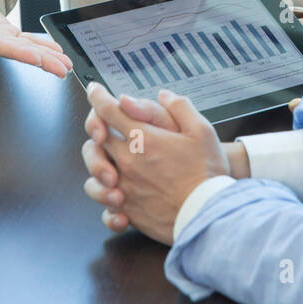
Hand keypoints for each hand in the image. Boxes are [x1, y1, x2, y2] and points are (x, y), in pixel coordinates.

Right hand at [0, 0, 72, 78]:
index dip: (18, 53)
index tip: (36, 59)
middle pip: (17, 53)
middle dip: (41, 61)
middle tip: (62, 69)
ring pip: (25, 49)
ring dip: (47, 57)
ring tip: (66, 66)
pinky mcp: (5, 34)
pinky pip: (26, 41)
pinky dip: (42, 45)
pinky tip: (57, 51)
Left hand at [82, 83, 231, 244]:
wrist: (209, 212)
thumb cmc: (207, 172)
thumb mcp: (201, 130)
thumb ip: (179, 107)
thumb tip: (162, 95)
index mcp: (142, 139)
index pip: (107, 111)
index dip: (98, 97)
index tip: (95, 91)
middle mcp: (127, 162)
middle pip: (93, 141)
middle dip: (95, 130)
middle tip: (103, 127)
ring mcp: (125, 189)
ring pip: (93, 176)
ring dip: (98, 167)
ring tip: (110, 166)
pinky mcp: (129, 212)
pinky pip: (104, 208)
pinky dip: (108, 203)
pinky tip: (119, 199)